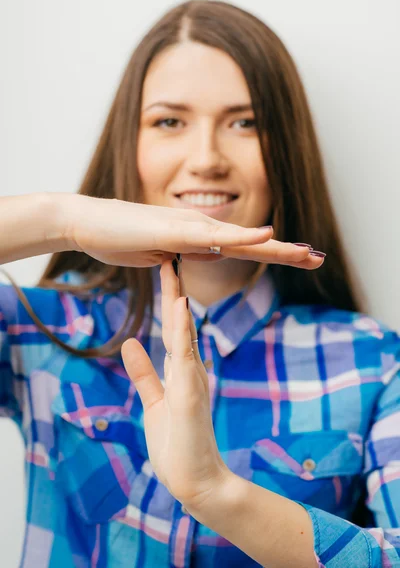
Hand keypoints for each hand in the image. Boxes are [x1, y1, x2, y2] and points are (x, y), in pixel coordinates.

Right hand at [65, 195, 322, 268]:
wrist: (88, 223)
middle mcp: (200, 228)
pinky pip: (211, 235)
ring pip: (240, 238)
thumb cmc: (120, 238)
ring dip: (275, 246)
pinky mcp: (172, 230)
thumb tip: (207, 254)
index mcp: (198, 238)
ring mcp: (188, 227)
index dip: (272, 253)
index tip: (300, 259)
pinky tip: (264, 234)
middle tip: (319, 258)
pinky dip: (240, 235)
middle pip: (251, 242)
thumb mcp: (160, 254)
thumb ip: (184, 254)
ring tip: (306, 252)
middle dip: (286, 251)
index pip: (243, 248)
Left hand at [121, 258, 229, 508]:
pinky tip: (180, 308)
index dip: (168, 299)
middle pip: (181, 323)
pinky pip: (186, 356)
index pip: (174, 327)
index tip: (164, 271)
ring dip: (178, 302)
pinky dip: (183, 330)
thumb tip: (130, 342)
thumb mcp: (155, 400)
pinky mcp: (191, 394)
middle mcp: (190, 369)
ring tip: (173, 271)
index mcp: (181, 370)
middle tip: (170, 256)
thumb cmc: (176, 443)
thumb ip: (144, 372)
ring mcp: (193, 380)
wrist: (195, 481)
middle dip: (174, 290)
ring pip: (185, 333)